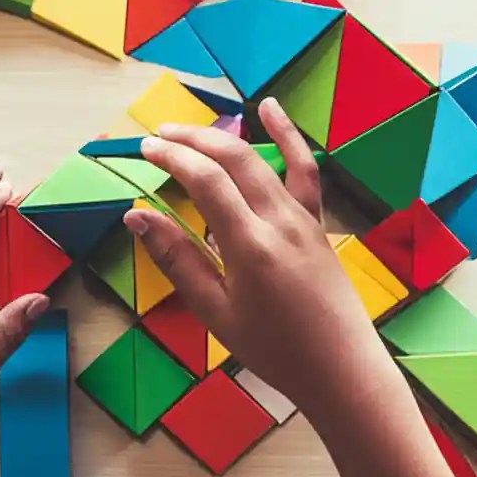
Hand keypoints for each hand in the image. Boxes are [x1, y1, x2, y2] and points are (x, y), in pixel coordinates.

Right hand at [123, 98, 389, 416]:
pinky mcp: (315, 223)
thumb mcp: (215, 312)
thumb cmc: (273, 349)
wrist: (340, 368)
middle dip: (191, 140)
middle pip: (233, 160)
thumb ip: (177, 259)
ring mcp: (302, 218)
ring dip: (224, 138)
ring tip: (192, 129)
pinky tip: (271, 108)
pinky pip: (302, 169)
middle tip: (157, 136)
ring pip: (262, 160)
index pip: (205, 181)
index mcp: (250, 245)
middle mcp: (279, 221)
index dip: (172, 158)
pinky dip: (286, 135)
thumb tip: (136, 216)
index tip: (144, 149)